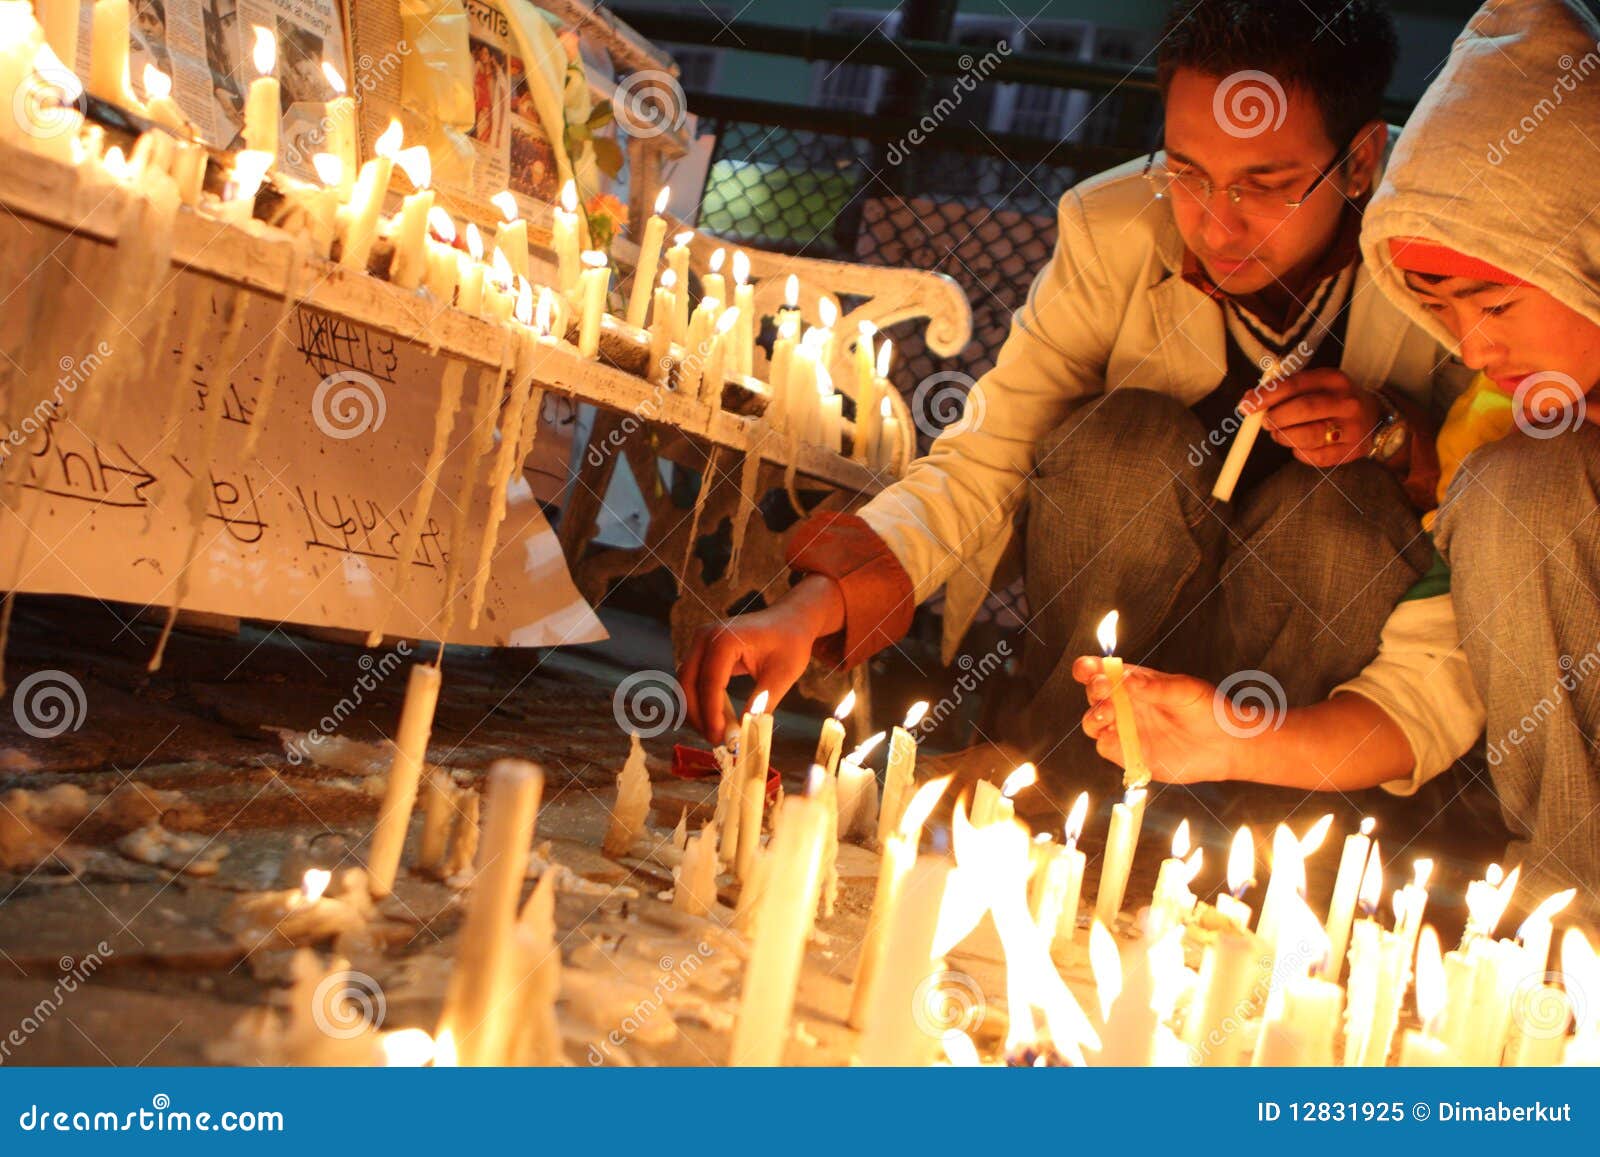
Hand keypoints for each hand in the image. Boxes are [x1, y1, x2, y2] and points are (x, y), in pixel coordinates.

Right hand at [680, 575, 844, 742]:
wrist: (791, 620)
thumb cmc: (790, 642)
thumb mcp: (781, 675)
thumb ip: (762, 703)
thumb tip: (746, 733)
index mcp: (725, 639)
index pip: (709, 682)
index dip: (711, 713)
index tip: (720, 737)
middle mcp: (706, 637)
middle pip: (687, 683)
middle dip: (697, 715)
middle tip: (716, 740)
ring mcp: (701, 642)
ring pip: (686, 683)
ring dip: (697, 710)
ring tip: (717, 733)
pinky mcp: (703, 650)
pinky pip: (694, 679)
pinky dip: (701, 701)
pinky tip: (717, 719)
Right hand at [1072, 656, 1264, 783]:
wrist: (1227, 745)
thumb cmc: (1208, 709)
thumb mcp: (1185, 690)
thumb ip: (1154, 686)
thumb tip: (1124, 677)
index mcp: (1134, 682)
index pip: (1102, 671)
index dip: (1088, 669)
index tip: (1087, 669)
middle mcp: (1125, 704)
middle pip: (1093, 695)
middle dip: (1093, 690)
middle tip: (1105, 688)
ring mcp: (1126, 729)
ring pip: (1092, 722)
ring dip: (1094, 717)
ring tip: (1108, 714)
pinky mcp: (1130, 754)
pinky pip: (1107, 748)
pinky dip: (1106, 742)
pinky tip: (1116, 737)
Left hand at [1239, 368, 1383, 467]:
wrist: (1375, 418)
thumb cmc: (1331, 400)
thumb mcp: (1314, 386)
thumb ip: (1282, 390)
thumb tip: (1247, 400)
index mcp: (1333, 379)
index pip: (1295, 384)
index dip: (1267, 395)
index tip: (1246, 405)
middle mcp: (1346, 402)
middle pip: (1303, 409)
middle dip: (1276, 418)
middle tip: (1265, 422)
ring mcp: (1352, 428)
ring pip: (1308, 436)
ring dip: (1284, 437)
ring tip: (1280, 434)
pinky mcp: (1352, 451)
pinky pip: (1316, 457)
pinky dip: (1299, 453)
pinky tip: (1299, 446)